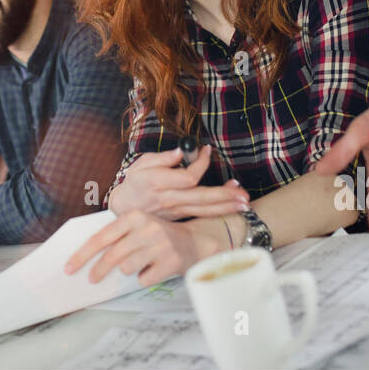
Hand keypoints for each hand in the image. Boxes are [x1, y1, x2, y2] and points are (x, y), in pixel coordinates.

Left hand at [63, 210, 225, 286]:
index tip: (69, 267)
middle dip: (98, 270)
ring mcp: (160, 244)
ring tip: (142, 262)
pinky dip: (145, 277)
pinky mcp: (171, 261)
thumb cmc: (159, 236)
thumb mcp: (139, 226)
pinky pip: (144, 278)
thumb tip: (87, 257)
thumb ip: (118, 236)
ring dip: (130, 270)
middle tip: (91, 279)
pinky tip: (155, 269)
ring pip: (128, 268)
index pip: (102, 237)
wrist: (195, 241)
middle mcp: (147, 228)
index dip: (83, 254)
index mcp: (135, 216)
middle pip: (113, 255)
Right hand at [107, 145, 248, 219]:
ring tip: (245, 203)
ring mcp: (175, 211)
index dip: (200, 163)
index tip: (207, 150)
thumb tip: (181, 151)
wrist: (124, 207)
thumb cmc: (134, 182)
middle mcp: (169, 199)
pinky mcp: (179, 219)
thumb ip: (162, 158)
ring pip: (204, 210)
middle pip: (200, 197)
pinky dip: (217, 213)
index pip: (187, 176)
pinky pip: (201, 216)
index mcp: (158, 183)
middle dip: (223, 195)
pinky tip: (232, 208)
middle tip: (243, 193)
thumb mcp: (141, 164)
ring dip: (226, 207)